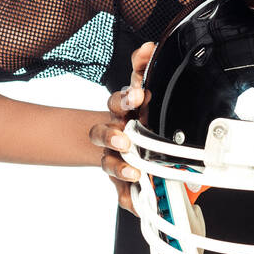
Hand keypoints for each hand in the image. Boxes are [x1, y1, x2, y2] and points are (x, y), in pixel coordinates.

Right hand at [89, 41, 155, 214]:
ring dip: (119, 167)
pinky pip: (121, 192)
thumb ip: (142, 67)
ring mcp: (114, 157)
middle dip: (113, 135)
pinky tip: (137, 207)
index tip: (138, 95)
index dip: (127, 98)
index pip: (119, 102)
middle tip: (125, 139)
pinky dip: (128, 200)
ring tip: (133, 173)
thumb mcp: (140, 93)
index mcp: (122, 111)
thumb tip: (149, 46)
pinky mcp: (119, 177)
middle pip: (104, 133)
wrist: (121, 140)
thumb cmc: (136, 116)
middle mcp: (114, 133)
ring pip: (109, 164)